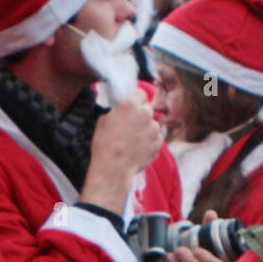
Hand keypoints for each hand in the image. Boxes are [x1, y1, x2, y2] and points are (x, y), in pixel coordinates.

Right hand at [82, 90, 162, 212]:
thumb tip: (121, 110)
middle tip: (131, 127)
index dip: (136, 101)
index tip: (133, 108)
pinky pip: (156, 139)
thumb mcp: (104, 120)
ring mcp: (154, 129)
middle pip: (147, 109)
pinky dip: (150, 143)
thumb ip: (117, 111)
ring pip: (152, 125)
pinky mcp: (158, 143)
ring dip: (146, 130)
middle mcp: (145, 113)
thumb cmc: (104, 145)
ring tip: (133, 142)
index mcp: (130, 104)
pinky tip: (138, 149)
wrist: (113, 168)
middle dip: (141, 116)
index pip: (141, 93)